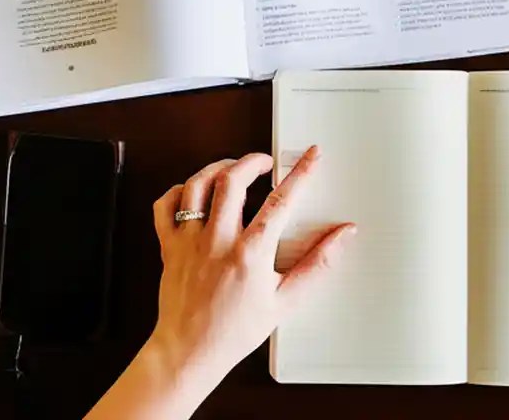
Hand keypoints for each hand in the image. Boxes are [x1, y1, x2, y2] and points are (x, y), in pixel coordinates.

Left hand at [146, 147, 354, 383]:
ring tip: (233, 168)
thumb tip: (342, 236)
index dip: (301, 173)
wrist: (189, 352)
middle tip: (266, 162)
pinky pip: (165, 206)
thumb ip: (317, 264)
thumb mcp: (286, 301)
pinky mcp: (169, 248)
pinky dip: (179, 191)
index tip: (311, 156)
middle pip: (232, 180)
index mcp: (250, 254)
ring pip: (197, 185)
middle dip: (253, 161)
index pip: (280, 201)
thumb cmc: (234, 331)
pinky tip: (194, 192)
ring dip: (218, 168)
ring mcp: (189, 242)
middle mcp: (217, 242)